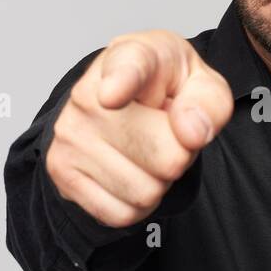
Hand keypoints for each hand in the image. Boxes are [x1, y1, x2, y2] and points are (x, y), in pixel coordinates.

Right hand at [45, 30, 233, 226]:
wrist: (119, 99)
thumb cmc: (163, 88)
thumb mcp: (201, 83)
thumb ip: (209, 102)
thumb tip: (190, 132)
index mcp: (131, 56)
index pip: (127, 69)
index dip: (122, 83)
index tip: (113, 95)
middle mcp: (89, 93)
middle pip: (164, 156)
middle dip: (180, 156)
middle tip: (168, 135)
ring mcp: (71, 134)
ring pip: (144, 192)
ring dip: (159, 182)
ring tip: (147, 151)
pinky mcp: (61, 170)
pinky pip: (121, 214)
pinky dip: (137, 205)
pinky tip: (130, 171)